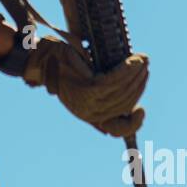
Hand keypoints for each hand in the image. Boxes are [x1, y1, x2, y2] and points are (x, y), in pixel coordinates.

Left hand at [24, 36, 148, 136]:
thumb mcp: (81, 87)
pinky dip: (127, 70)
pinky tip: (133, 60)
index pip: (117, 130)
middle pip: (124, 103)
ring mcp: (87, 101)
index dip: (133, 124)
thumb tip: (117, 116)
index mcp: (89, 115)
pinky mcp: (86, 87)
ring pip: (121, 91)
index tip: (141, 111)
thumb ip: (99, 99)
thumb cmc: (62, 68)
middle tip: (145, 68)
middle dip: (139, 85)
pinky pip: (114, 81)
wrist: (40, 57)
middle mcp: (88, 112)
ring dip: (136, 75)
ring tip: (142, 60)